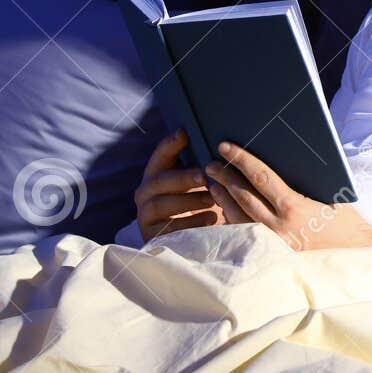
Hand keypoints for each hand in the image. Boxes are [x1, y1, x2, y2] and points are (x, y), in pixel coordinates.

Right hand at [134, 128, 222, 242]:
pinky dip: (192, 222)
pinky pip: (169, 228)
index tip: (184, 132)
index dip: (170, 144)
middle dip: (182, 177)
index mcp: (157, 175)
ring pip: (161, 204)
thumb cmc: (198, 204)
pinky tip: (212, 218)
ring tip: (212, 199)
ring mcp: (145, 215)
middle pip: (160, 181)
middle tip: (204, 176)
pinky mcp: (151, 235)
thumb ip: (202, 166)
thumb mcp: (198, 184)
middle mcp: (145, 193)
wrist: (190, 240)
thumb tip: (224, 146)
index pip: (160, 156)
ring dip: (189, 200)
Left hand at [204, 141, 371, 250]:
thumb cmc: (347, 224)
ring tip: (214, 183)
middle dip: (224, 177)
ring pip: (238, 217)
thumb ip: (302, 183)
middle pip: (243, 196)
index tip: (225, 147)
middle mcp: (279, 227)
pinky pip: (245, 234)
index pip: (260, 177)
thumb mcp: (329, 197)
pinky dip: (232, 218)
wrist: (356, 258)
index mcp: (295, 208)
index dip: (240, 160)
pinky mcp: (271, 256)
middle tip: (211, 164)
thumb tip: (276, 164)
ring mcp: (272, 244)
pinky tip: (226, 208)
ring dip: (223, 198)